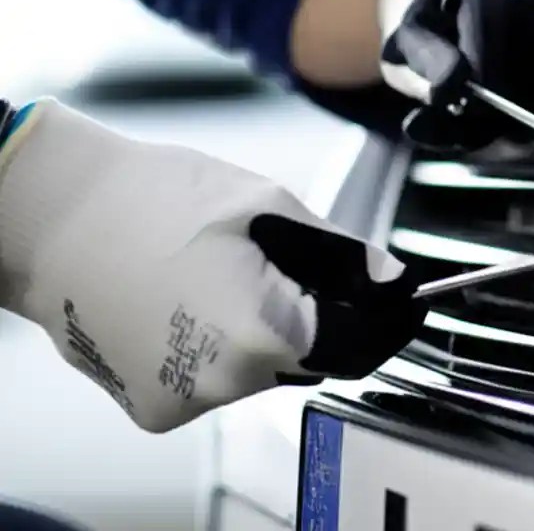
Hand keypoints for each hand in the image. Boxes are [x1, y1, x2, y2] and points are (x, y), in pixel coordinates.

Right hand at [0, 101, 423, 431]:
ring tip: (221, 273)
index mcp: (266, 334)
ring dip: (267, 331)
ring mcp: (187, 402)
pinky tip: (188, 301)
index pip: (361, 343)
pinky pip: (215, 381)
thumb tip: (393, 279)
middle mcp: (229, 384)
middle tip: (290, 262)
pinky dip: (219, 348)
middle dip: (320, 314)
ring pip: (263, 370)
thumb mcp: (269, 207)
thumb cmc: (153, 199)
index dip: (389, 318)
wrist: (52, 215)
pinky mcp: (155, 408)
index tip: (406, 302)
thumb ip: (342, 254)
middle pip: (313, 357)